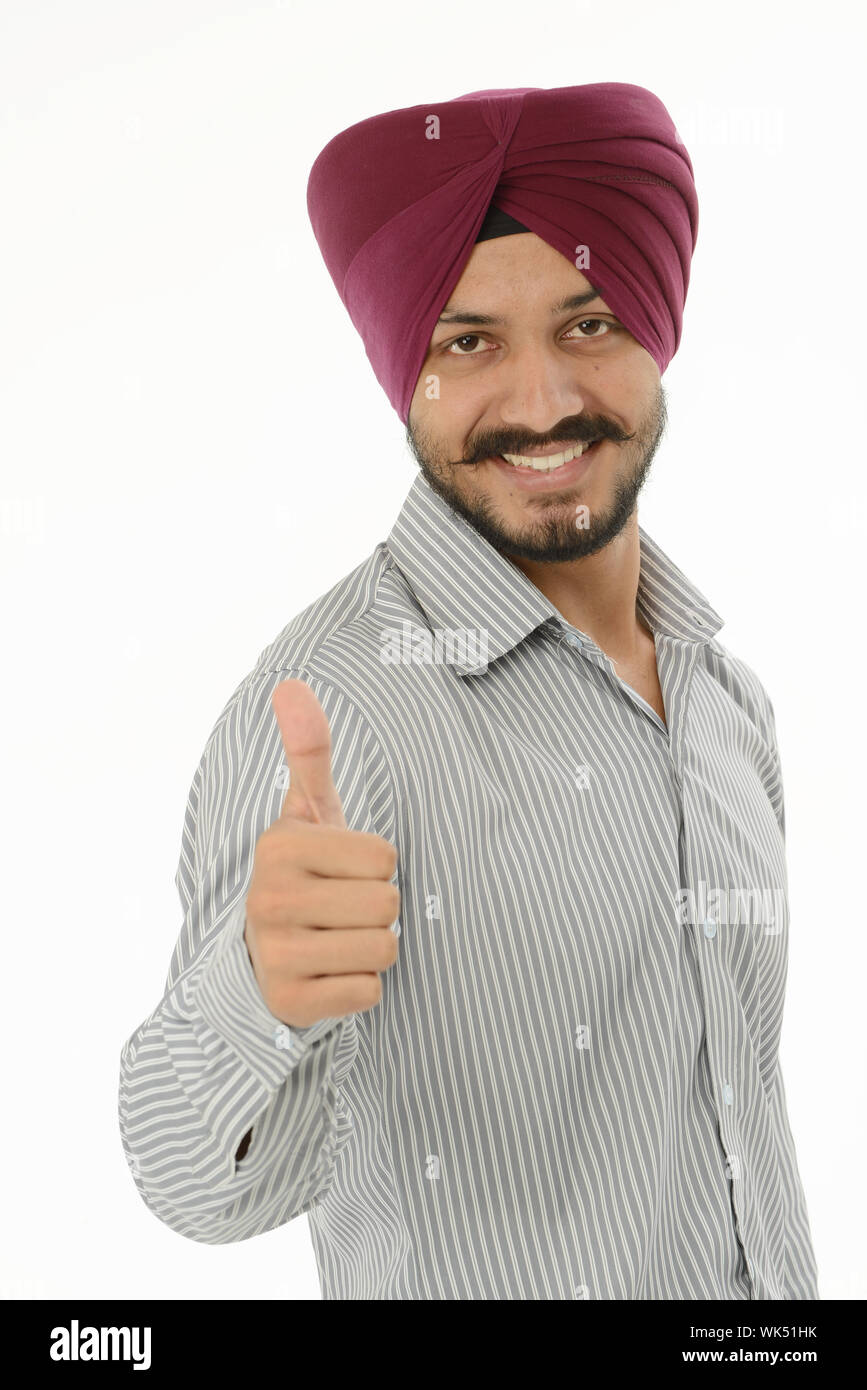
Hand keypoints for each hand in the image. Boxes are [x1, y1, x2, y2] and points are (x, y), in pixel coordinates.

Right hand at [243, 680, 399, 1026]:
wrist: (259, 960)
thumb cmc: (303, 877)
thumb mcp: (306, 815)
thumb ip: (308, 751)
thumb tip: (290, 683)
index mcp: (280, 846)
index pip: (386, 858)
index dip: (376, 867)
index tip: (342, 872)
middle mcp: (270, 899)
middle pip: (388, 904)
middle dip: (377, 910)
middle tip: (341, 911)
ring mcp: (276, 954)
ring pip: (384, 949)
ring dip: (372, 948)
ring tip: (338, 940)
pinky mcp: (290, 1001)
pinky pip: (368, 991)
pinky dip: (359, 987)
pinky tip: (329, 974)